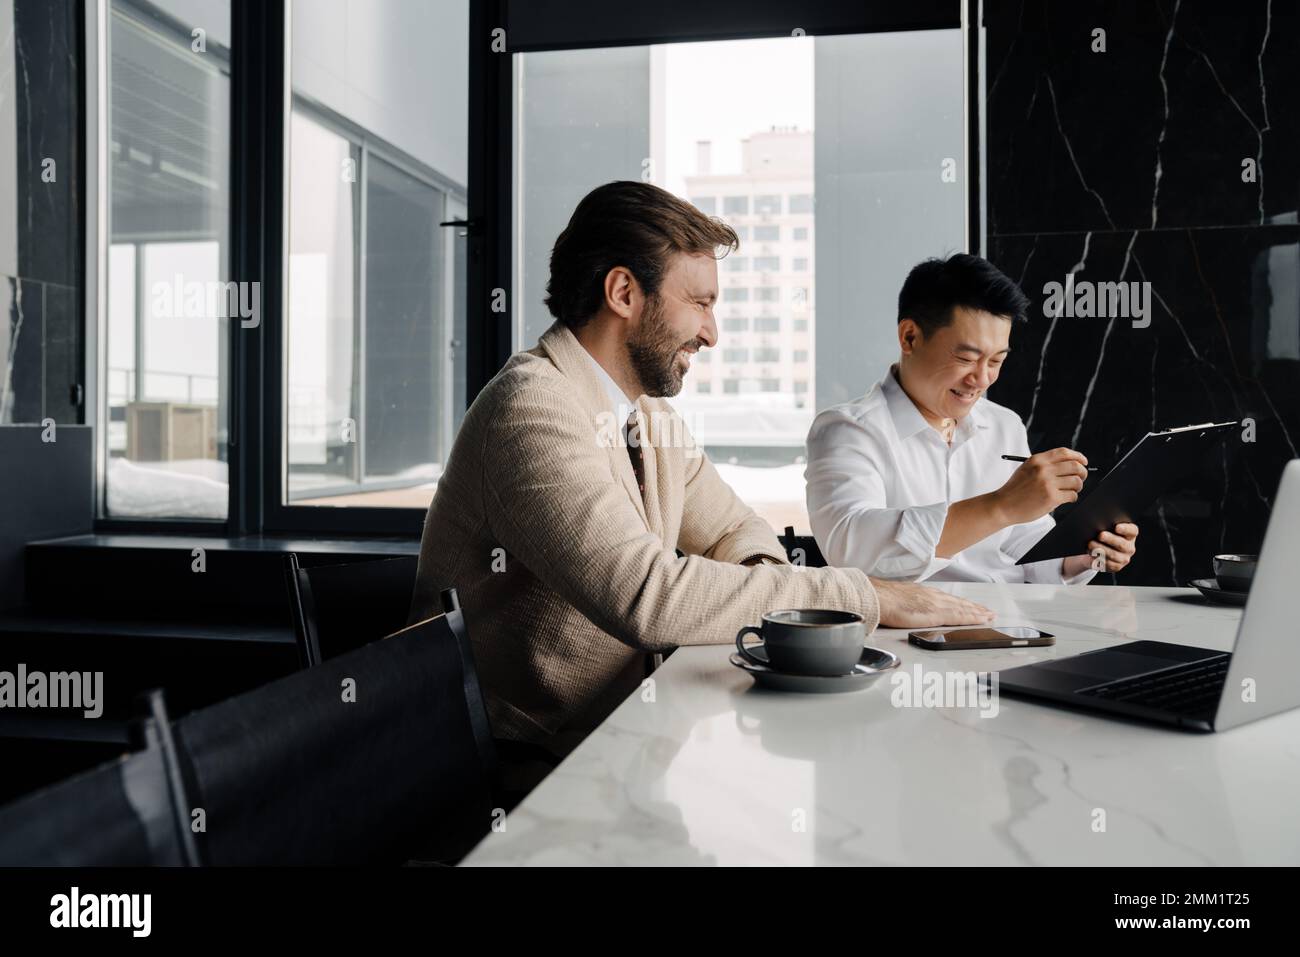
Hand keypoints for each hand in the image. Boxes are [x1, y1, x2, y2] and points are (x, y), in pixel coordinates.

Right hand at [870, 578, 994, 627]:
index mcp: (924, 593)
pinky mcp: (937, 613)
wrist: (877, 597)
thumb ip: (911, 606)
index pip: (948, 599)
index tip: (973, 607)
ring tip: (989, 616)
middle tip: (989, 612)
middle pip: (959, 603)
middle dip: (975, 608)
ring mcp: (937, 604)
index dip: (962, 604)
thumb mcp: (901, 601)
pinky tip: (982, 620)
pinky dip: (973, 618)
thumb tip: (913, 612)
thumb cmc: (883, 600)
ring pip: (963, 608)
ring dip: (978, 612)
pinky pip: (960, 616)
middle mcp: (934, 596)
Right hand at [993, 448, 1089, 524]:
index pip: (1064, 453)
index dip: (1078, 456)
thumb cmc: (1015, 490)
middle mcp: (1043, 469)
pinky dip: (1072, 498)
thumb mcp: (1026, 469)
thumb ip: (1044, 465)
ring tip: (1071, 490)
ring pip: (1076, 481)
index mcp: (1037, 460)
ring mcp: (1048, 483)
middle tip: (1081, 478)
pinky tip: (1065, 499)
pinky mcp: (1051, 498)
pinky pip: (1072, 495)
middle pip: (1075, 466)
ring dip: (1077, 487)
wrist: (1003, 505)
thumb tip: (1069, 463)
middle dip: (1082, 473)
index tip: (1083, 462)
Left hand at [1083, 522, 1138, 572]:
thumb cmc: (1102, 536)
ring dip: (1101, 549)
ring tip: (1090, 544)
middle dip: (1110, 539)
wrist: (1095, 552)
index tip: (1116, 527)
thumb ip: (1105, 526)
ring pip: (1113, 554)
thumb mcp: (1105, 530)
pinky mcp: (1116, 567)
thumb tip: (1098, 525)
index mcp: (1130, 535)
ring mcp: (1124, 558)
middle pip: (1122, 544)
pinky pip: (1108, 564)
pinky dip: (1098, 558)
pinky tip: (1092, 553)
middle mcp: (1129, 547)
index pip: (1132, 531)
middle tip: (1100, 535)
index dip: (1125, 529)